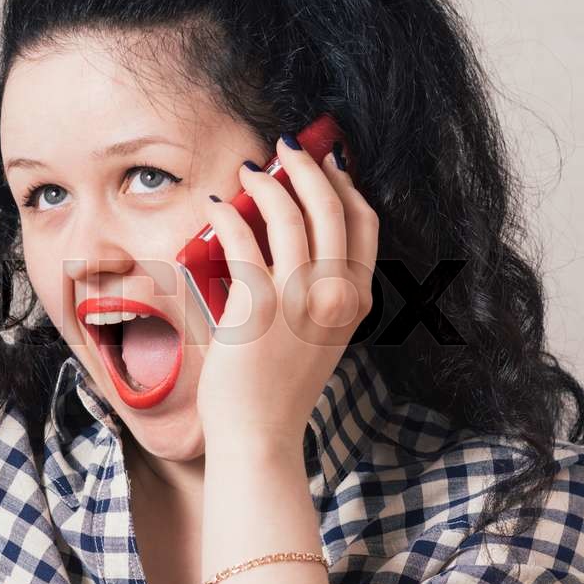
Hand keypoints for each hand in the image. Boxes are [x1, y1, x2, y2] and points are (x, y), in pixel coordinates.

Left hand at [194, 139, 378, 453]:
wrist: (259, 435)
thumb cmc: (278, 388)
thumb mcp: (317, 336)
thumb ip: (315, 292)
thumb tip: (281, 237)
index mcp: (355, 301)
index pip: (365, 224)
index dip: (346, 185)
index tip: (329, 164)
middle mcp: (335, 295)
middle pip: (332, 208)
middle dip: (310, 167)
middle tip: (288, 148)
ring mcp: (300, 299)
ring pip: (290, 215)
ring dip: (270, 182)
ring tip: (251, 170)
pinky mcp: (258, 306)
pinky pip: (241, 240)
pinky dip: (228, 214)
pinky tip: (218, 204)